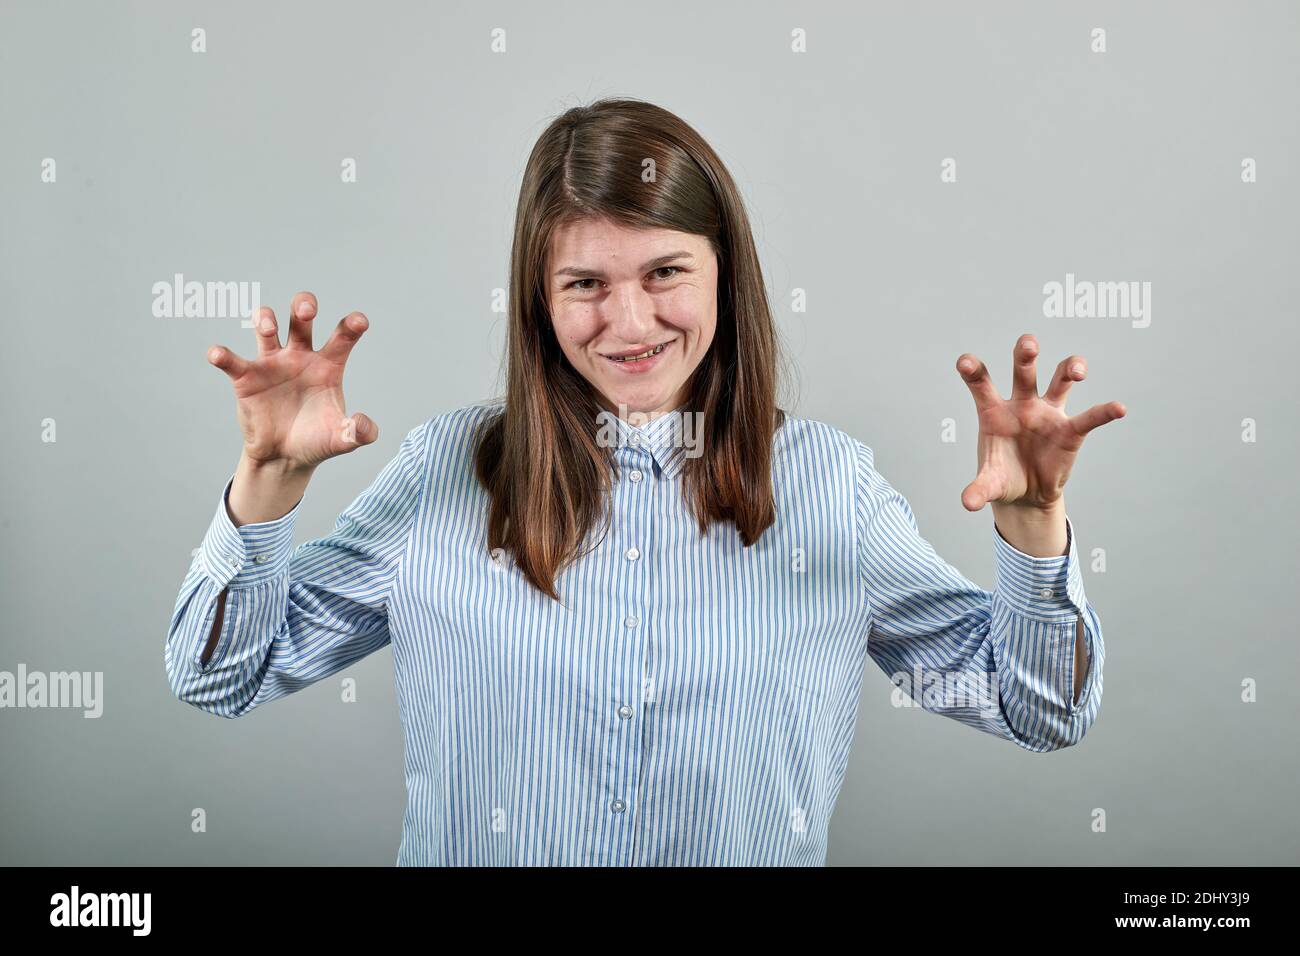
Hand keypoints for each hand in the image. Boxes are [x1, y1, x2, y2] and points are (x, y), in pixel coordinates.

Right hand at [207, 292, 377, 471]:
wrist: (284, 458)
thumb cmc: (316, 441)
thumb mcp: (341, 439)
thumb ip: (359, 432)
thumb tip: (365, 425)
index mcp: (328, 365)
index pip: (342, 337)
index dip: (351, 325)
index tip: (360, 321)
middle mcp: (300, 356)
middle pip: (301, 319)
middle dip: (303, 306)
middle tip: (306, 311)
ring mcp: (272, 364)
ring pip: (266, 328)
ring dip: (265, 319)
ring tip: (268, 327)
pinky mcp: (247, 378)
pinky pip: (232, 361)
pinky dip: (222, 355)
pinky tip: (217, 355)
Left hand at [955, 333, 1124, 512]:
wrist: (1027, 495)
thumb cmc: (1003, 477)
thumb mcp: (989, 484)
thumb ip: (979, 489)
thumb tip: (968, 503)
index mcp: (993, 411)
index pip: (981, 384)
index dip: (973, 370)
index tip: (964, 360)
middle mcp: (1021, 404)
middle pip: (1024, 371)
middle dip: (1026, 355)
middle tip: (1029, 343)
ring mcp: (1047, 413)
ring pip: (1059, 381)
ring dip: (1069, 369)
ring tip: (1077, 370)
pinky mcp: (1070, 430)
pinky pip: (1089, 418)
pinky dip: (1105, 412)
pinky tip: (1119, 408)